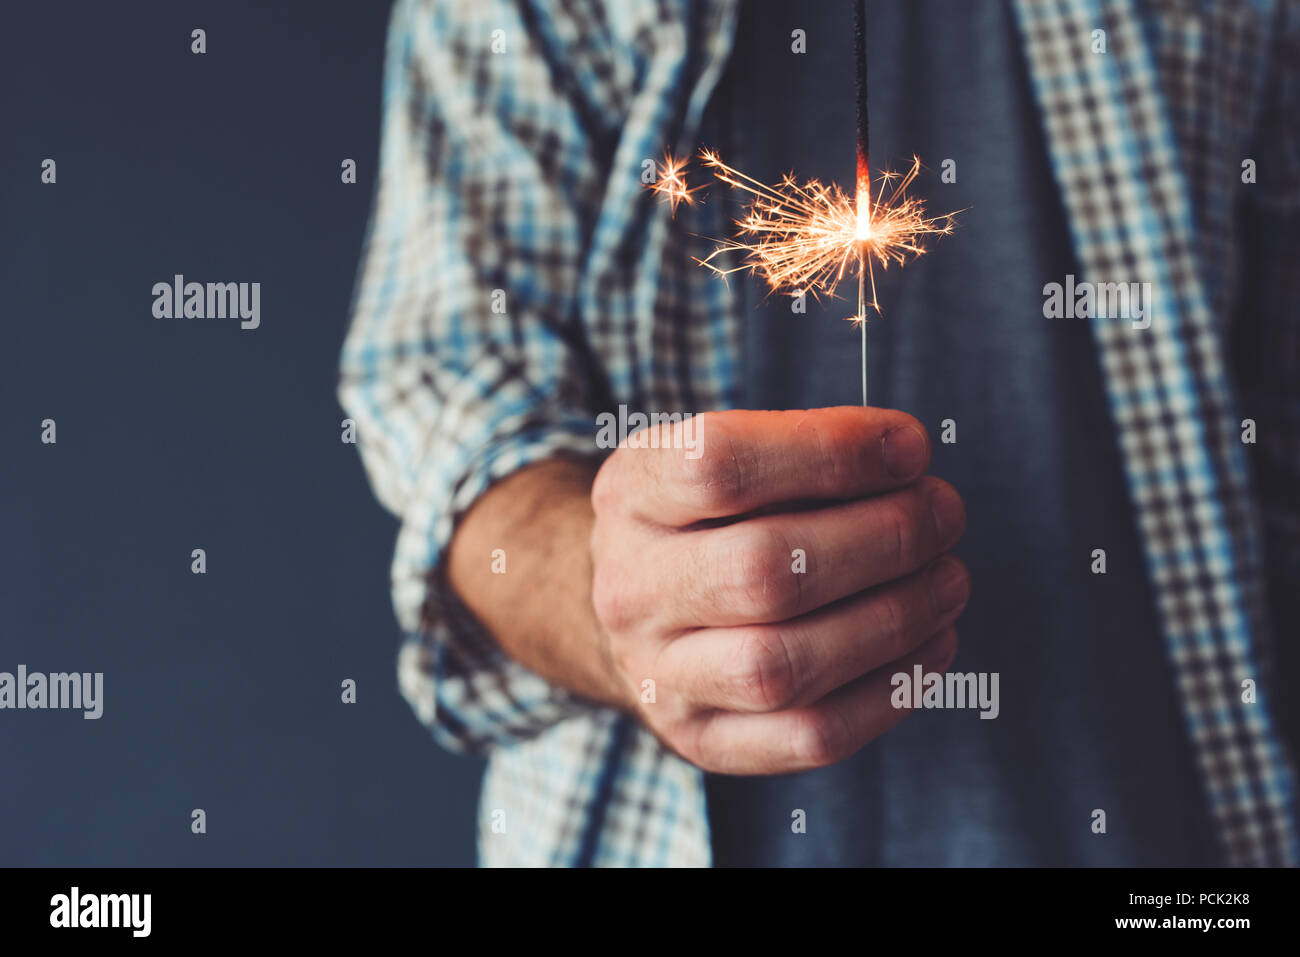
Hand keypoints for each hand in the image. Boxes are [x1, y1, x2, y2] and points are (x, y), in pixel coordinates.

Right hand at [589, 407, 967, 773]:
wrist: (639, 606)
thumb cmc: (707, 515)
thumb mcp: (721, 451)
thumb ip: (801, 446)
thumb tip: (903, 459)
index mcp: (632, 494)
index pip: (719, 466)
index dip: (830, 453)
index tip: (910, 448)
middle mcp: (631, 589)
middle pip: (760, 572)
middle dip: (881, 540)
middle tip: (943, 514)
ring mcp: (658, 675)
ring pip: (782, 666)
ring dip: (893, 620)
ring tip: (948, 580)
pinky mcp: (701, 738)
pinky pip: (807, 737)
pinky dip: (888, 694)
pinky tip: (932, 644)